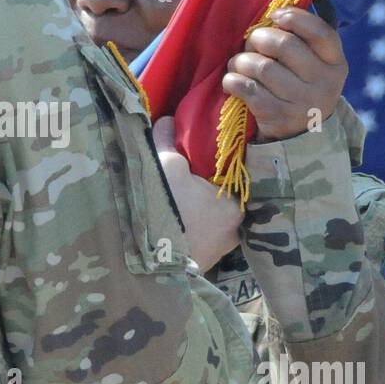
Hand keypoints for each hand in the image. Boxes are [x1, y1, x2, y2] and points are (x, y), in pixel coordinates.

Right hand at [153, 116, 242, 272]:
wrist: (147, 264)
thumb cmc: (164, 209)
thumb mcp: (165, 165)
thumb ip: (167, 139)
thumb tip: (167, 119)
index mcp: (236, 204)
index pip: (231, 175)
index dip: (215, 164)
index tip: (200, 156)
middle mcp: (237, 229)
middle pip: (221, 198)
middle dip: (206, 188)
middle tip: (186, 177)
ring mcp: (222, 250)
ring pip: (212, 219)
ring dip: (199, 210)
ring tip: (178, 198)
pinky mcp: (205, 262)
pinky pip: (203, 236)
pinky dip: (193, 227)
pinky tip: (176, 220)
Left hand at [222, 6, 346, 141]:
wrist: (300, 136)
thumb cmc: (301, 87)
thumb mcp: (316, 66)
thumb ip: (304, 42)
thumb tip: (275, 14)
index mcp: (336, 65)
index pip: (321, 33)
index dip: (296, 18)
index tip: (276, 15)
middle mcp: (324, 84)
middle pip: (284, 45)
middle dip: (259, 38)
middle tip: (251, 43)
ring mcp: (301, 103)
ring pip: (261, 66)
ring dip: (241, 60)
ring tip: (238, 63)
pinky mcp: (277, 117)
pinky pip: (246, 88)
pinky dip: (233, 80)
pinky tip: (233, 81)